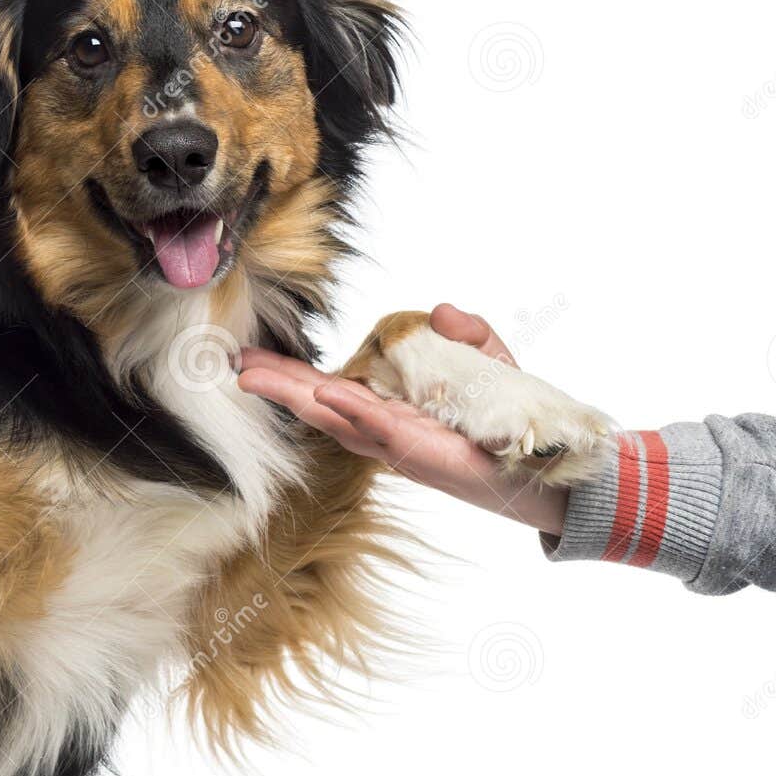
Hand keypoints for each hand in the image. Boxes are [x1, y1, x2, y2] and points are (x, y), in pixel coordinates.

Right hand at [236, 304, 567, 535]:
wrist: (542, 464)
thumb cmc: (509, 421)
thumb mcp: (489, 363)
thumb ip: (468, 333)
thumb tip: (441, 311)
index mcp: (388, 407)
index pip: (329, 387)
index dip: (290, 373)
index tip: (251, 357)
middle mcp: (382, 428)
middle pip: (316, 404)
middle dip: (274, 385)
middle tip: (233, 366)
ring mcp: (395, 442)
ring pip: (333, 417)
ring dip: (296, 395)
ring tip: (254, 378)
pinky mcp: (420, 451)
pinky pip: (379, 427)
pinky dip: (352, 408)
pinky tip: (324, 392)